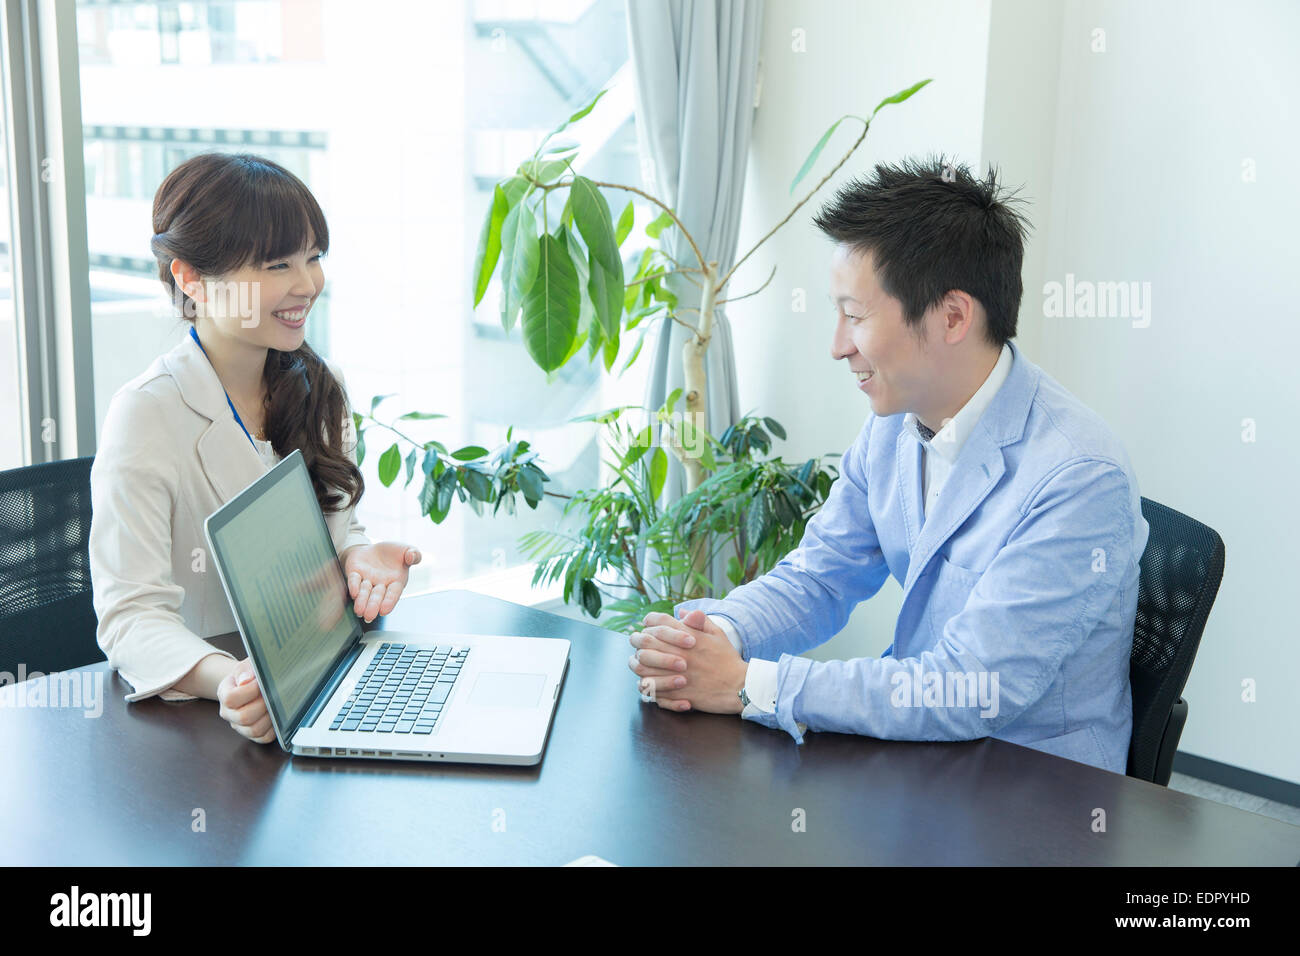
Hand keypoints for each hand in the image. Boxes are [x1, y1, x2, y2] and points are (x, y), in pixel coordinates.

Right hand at [216, 658, 275, 743]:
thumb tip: (245, 680)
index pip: (230, 698)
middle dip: (263, 705)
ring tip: (276, 704)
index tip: (260, 683)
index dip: (249, 691)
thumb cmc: (251, 675)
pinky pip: (264, 737)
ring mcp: (240, 726)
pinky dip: (274, 728)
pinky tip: (277, 716)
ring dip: (270, 717)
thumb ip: (245, 670)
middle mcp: (229, 713)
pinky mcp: (253, 734)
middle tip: (273, 694)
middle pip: (244, 717)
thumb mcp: (247, 666)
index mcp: (224, 694)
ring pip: (254, 730)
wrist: (253, 682)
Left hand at [341, 541, 421, 622]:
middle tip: (369, 616)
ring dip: (361, 601)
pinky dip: (354, 586)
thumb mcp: (407, 550)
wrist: (374, 548)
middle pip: (377, 596)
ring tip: (359, 611)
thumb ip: (414, 554)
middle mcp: (381, 584)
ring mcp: (367, 580)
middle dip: (373, 606)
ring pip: (364, 591)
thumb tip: (412, 557)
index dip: (389, 602)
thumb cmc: (393, 553)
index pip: (393, 593)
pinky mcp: (355, 573)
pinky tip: (354, 593)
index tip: (384, 610)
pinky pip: (354, 580)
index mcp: (396, 581)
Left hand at [628, 609, 745, 714]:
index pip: (659, 621)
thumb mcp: (717, 634)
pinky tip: (649, 683)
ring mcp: (676, 673)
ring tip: (641, 665)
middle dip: (637, 641)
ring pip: (642, 667)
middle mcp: (679, 653)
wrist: (739, 686)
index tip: (648, 627)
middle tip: (638, 645)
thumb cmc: (728, 659)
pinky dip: (647, 685)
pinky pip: (651, 689)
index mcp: (688, 636)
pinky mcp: (676, 693)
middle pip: (645, 642)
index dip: (649, 621)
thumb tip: (682, 611)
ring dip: (638, 664)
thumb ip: (699, 620)